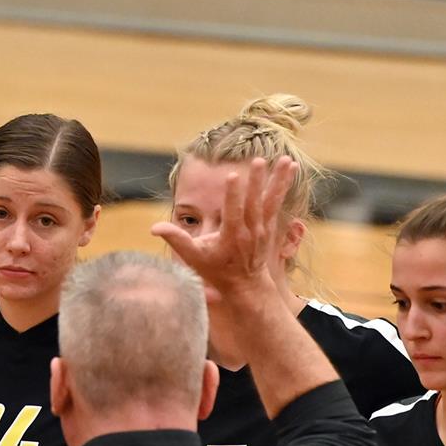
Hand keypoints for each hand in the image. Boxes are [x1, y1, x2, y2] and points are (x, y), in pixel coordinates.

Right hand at [151, 156, 294, 298]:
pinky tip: (291, 167)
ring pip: (271, 200)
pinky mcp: (269, 224)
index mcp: (231, 236)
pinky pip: (277, 201)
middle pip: (254, 202)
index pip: (232, 213)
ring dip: (278, 179)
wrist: (245, 285)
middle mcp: (250, 231)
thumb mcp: (193, 258)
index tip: (233, 176)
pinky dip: (283, 184)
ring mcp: (262, 227)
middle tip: (258, 161)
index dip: (233, 195)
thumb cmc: (215, 270)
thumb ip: (176, 240)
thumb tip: (154, 228)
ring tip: (286, 160)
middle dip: (256, 181)